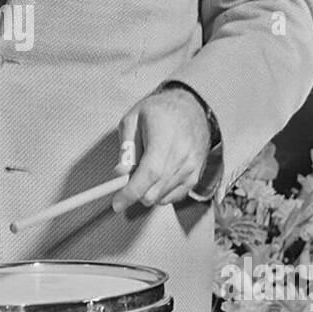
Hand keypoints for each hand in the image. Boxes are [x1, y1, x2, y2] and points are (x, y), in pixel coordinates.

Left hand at [111, 85, 210, 211]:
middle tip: (125, 181)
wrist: (191, 109)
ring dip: (146, 192)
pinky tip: (156, 177)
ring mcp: (191, 169)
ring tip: (144, 169)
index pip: (148, 174)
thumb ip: (125, 147)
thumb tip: (120, 174)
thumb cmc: (159, 111)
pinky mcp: (195, 177)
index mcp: (164, 139)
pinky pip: (172, 197)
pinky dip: (159, 193)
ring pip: (161, 197)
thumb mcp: (133, 119)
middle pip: (154, 191)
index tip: (117, 203)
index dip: (131, 192)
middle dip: (134, 193)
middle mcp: (182, 156)